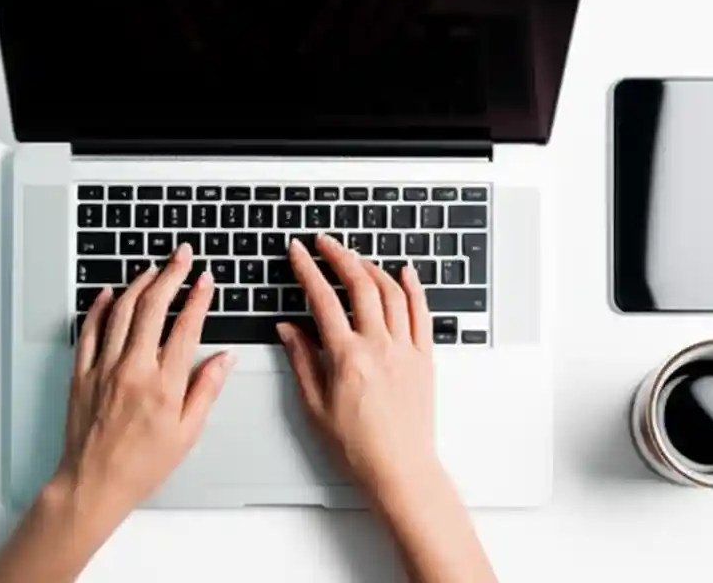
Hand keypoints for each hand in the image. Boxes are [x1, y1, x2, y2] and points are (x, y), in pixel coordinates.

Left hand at [58, 242, 232, 514]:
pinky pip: (89, 329)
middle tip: (181, 256)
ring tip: (153, 269)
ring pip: (120, 310)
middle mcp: (133, 369)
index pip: (186, 327)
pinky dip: (99, 307)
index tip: (206, 280)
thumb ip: (206, 390)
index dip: (198, 298)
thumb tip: (224, 359)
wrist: (93, 483)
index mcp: (164, 385)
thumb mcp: (187, 433)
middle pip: (153, 307)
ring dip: (138, 283)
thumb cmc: (141, 465)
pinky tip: (108, 293)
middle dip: (171, 274)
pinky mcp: (81, 373)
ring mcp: (103, 368)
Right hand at [276, 233, 437, 496]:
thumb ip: (301, 360)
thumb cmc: (357, 446)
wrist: (399, 469)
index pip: (322, 300)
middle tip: (324, 242)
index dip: (307, 269)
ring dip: (371, 267)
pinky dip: (413, 287)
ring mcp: (405, 349)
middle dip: (339, 256)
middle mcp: (378, 346)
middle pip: (359, 284)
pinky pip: (421, 312)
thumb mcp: (315, 406)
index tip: (298, 251)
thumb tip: (288, 328)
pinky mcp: (424, 358)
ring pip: (391, 292)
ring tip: (355, 257)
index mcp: (347, 358)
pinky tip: (404, 271)